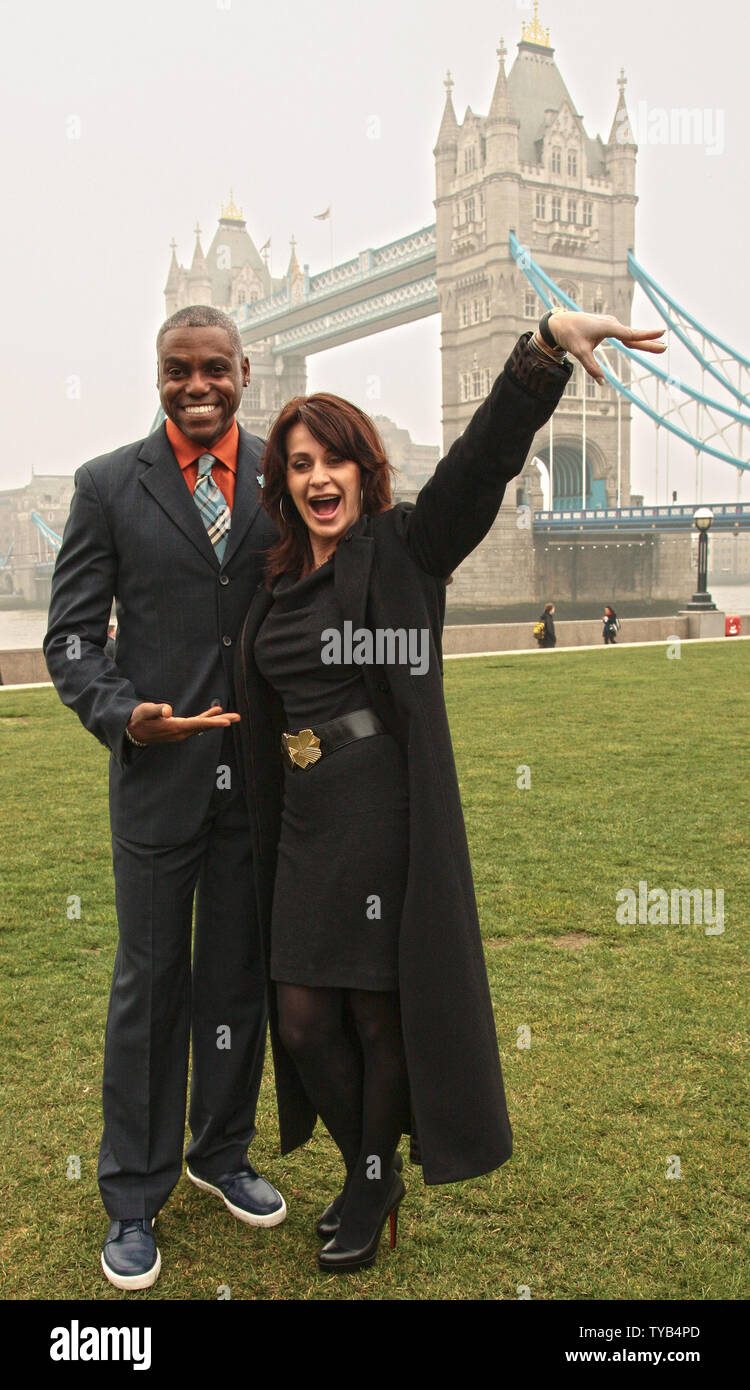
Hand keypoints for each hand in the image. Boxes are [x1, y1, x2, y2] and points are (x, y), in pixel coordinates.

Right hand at [126, 702, 239, 744]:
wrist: (131, 731)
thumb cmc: (138, 719)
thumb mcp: (145, 711)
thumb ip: (156, 710)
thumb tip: (168, 710)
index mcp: (175, 727)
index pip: (198, 725)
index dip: (213, 722)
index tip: (227, 721)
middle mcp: (181, 732)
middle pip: (205, 726)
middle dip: (221, 721)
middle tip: (237, 717)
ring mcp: (180, 732)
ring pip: (202, 726)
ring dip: (217, 720)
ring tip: (232, 715)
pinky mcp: (179, 729)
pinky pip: (197, 724)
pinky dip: (207, 718)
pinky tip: (214, 711)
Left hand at [547, 311, 665, 384]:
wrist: (560, 322)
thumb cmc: (570, 335)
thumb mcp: (580, 352)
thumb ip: (592, 367)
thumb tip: (602, 382)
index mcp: (608, 327)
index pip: (631, 334)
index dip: (646, 336)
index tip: (661, 333)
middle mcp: (612, 323)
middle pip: (633, 336)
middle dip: (649, 342)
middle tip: (665, 347)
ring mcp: (610, 324)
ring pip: (629, 335)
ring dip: (643, 341)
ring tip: (659, 346)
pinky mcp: (607, 326)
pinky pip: (623, 334)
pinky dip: (633, 339)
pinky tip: (638, 343)